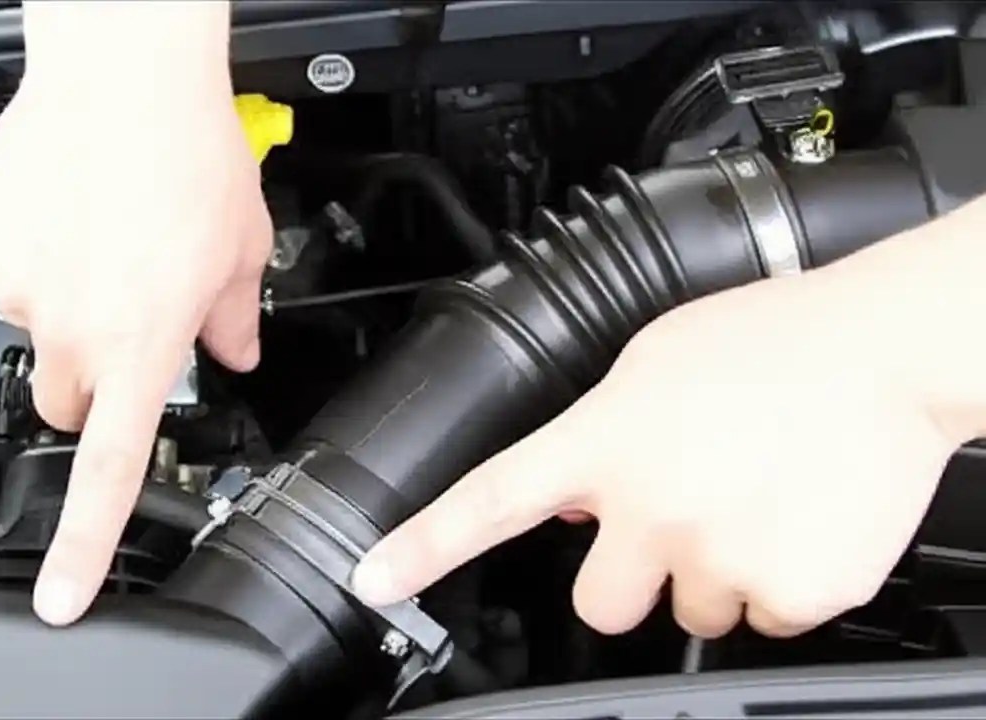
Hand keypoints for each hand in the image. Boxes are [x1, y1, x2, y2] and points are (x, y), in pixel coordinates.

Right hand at [0, 3, 270, 625]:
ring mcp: (19, 287)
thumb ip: (235, 317)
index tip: (65, 592)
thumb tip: (237, 348)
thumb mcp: (241, 248)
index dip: (85, 542)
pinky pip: (6, 276)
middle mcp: (72, 328)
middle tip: (130, 326)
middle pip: (68, 402)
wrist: (123, 72)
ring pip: (39, 333)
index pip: (107, 469)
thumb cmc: (190, 152)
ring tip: (108, 248)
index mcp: (140, 344)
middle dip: (95, 383)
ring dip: (69, 313)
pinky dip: (37, 261)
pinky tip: (73, 219)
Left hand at [352, 246, 969, 637]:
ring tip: (754, 498)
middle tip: (675, 521)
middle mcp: (652, 508)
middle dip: (628, 575)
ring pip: (689, 611)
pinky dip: (776, 583)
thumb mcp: (652, 365)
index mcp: (605, 442)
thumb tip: (574, 499)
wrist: (888, 353)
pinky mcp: (792, 593)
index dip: (422, 549)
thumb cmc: (773, 341)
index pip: (490, 504)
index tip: (375, 578)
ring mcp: (721, 557)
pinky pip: (764, 616)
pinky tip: (794, 518)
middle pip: (600, 604)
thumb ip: (599, 434)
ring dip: (708, 572)